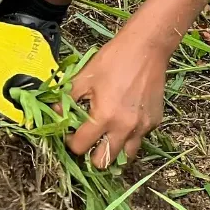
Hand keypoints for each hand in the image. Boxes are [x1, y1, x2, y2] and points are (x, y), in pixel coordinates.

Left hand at [66, 32, 168, 167]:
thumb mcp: (83, 78)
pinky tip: (121, 120)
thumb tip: (55, 114)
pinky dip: (128, 136)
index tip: (69, 135)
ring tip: (104, 138)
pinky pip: (139, 139)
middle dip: (91, 155)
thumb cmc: (113, 60)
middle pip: (104, 161)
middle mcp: (126, 128)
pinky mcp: (154, 122)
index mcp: (104, 117)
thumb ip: (66, 99)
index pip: (81, 147)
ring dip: (113, 150)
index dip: (70, 143)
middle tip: (86, 141)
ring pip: (126, 156)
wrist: (146, 48)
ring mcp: (143, 127)